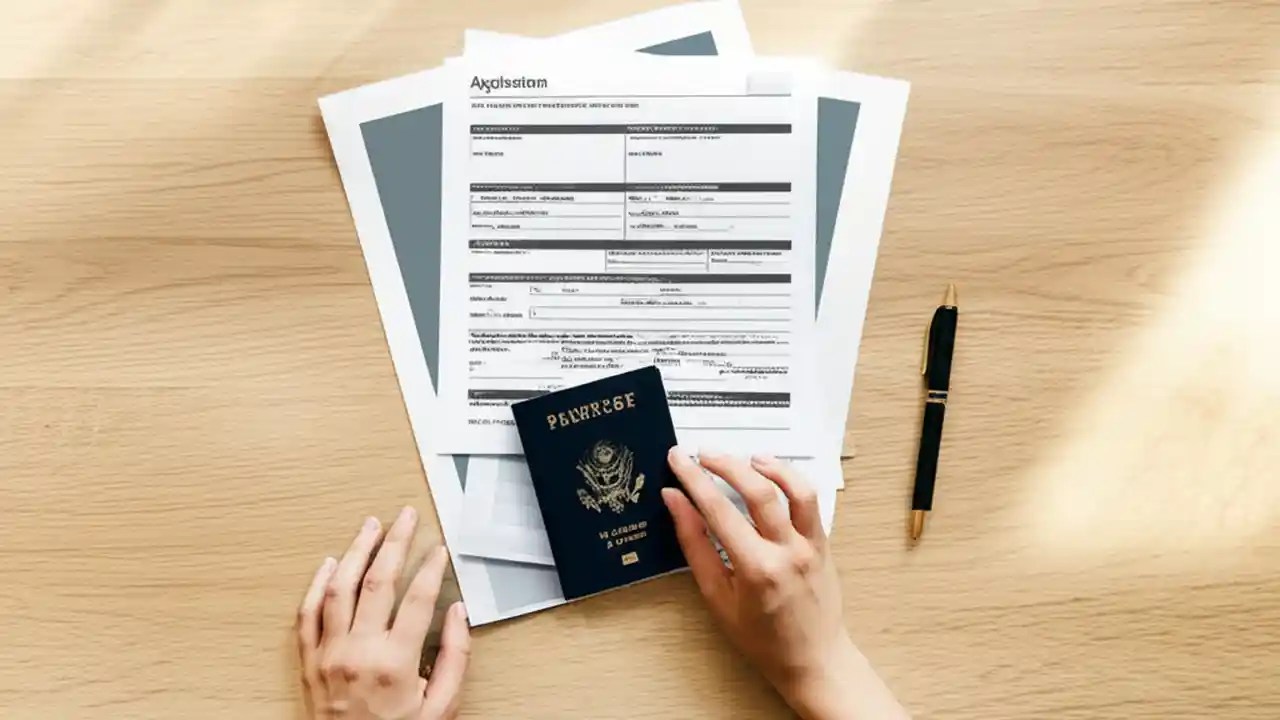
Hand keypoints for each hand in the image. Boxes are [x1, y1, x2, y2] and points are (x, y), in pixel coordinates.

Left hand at [296, 507, 470, 719]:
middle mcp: (358, 652)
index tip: (439, 549)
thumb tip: (458, 614)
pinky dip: (317, 584)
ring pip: (340, 588)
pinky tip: (330, 563)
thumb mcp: (442, 709)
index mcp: (395, 662)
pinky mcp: (310, 662)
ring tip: (371, 526)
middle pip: (378, 581)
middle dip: (396, 542)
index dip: (431, 567)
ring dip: (356, 551)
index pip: (418, 598)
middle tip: (406, 517)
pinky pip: (307, 614)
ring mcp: (329, 654)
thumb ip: (456, 659)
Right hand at [662, 449, 907, 719]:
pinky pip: (810, 502)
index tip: (678, 460)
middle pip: (757, 490)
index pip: (718, 510)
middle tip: (701, 454)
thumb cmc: (761, 639)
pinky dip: (791, 480)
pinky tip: (772, 474)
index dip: (694, 479)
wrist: (813, 660)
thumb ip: (695, 545)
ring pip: (795, 488)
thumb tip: (676, 502)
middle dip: (725, 465)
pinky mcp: (824, 544)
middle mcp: (787, 552)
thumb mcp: (717, 597)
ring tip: (744, 457)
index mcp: (756, 569)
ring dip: (769, 465)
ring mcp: (811, 545)